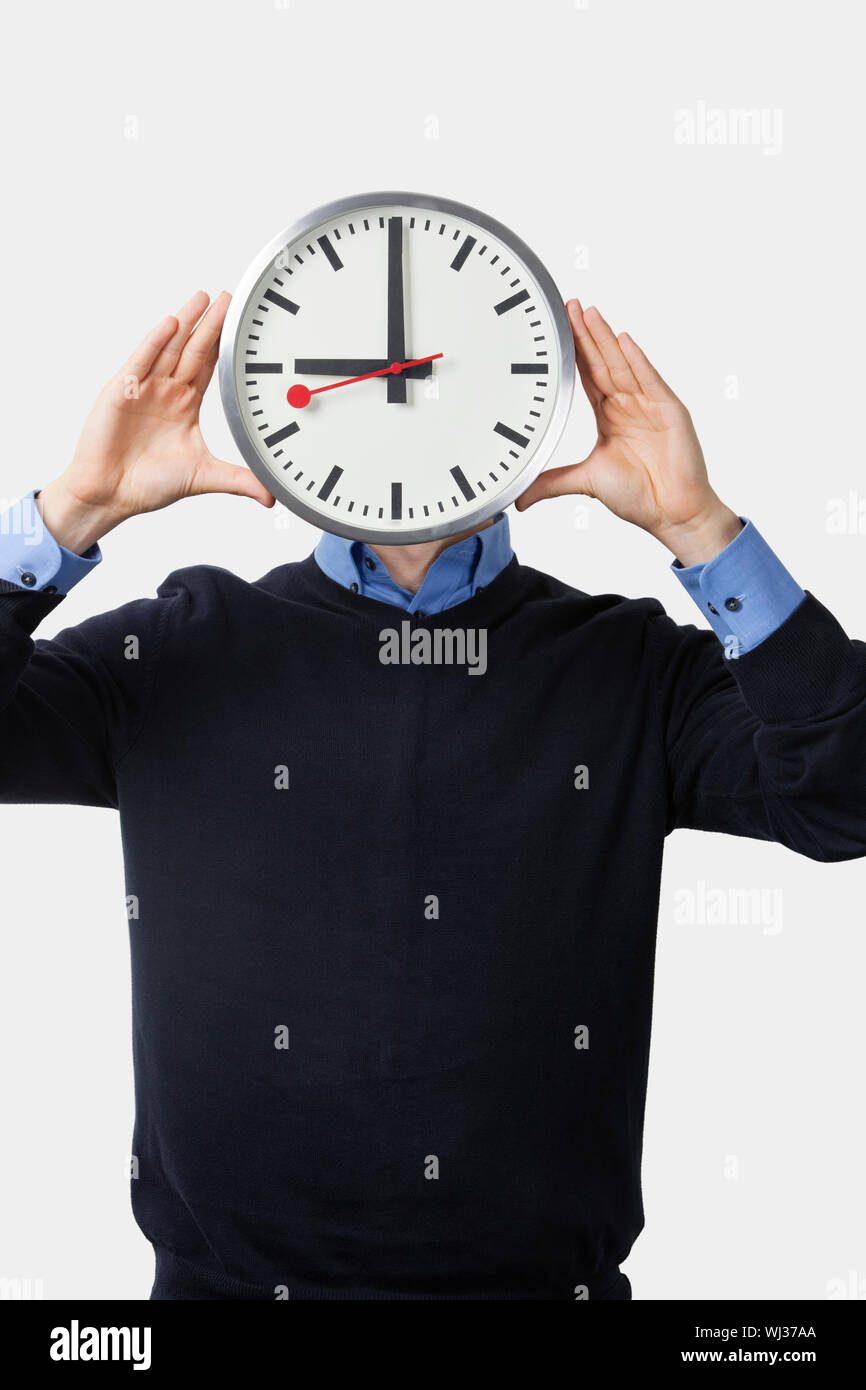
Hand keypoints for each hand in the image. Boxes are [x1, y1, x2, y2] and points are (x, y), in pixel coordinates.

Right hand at [37, 291, 274, 553]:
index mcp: (185, 404)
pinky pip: (141, 361)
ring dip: (185, 323)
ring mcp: (143, 388)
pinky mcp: (121, 391)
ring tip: (202, 298)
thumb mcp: (204, 477)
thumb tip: (272, 496)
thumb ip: (239, 481)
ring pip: (168, 348)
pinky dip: (155, 342)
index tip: (239, 323)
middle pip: (192, 349)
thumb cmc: (149, 484)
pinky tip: (172, 324)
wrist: (110, 495)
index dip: (222, 344)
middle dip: (209, 323)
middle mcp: (165, 391)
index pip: (208, 366)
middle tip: (227, 296)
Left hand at [516, 299, 741, 565]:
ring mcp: (650, 405)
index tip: (557, 328)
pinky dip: (636, 360)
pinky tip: (622, 340)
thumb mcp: (585, 482)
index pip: (587, 375)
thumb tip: (518, 498)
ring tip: (589, 312)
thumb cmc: (639, 495)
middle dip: (586, 333)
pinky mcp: (670, 411)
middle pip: (602, 362)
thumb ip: (552, 482)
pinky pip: (650, 380)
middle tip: (569, 305)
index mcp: (610, 415)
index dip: (573, 352)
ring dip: (605, 338)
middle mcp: (629, 405)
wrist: (671, 514)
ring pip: (622, 365)